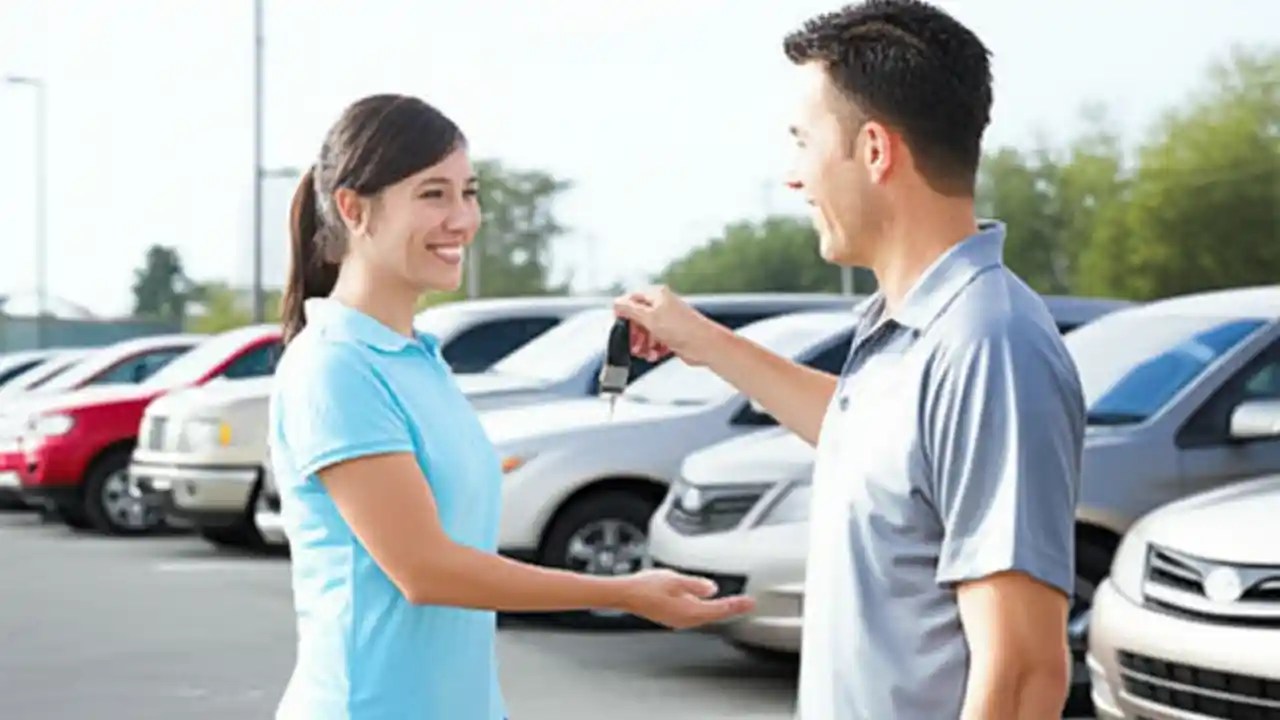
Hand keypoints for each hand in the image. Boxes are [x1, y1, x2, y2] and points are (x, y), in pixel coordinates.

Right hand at [612, 286, 723, 366]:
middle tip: (633, 344)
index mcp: (657, 295)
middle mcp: (663, 306)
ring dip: (643, 344)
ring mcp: (668, 321)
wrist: (706, 346)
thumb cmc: (682, 329)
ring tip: (645, 352)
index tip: (620, 326)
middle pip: (638, 318)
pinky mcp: (673, 336)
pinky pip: (656, 342)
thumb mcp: (649, 317)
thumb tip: (616, 303)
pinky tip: (655, 355)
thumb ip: (630, 309)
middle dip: (634, 333)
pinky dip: (653, 349)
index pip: (631, 299)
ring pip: (646, 332)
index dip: (623, 313)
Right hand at [614, 568, 755, 629]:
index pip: (719, 608)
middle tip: (746, 603)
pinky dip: (706, 609)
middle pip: (714, 614)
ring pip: (705, 615)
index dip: (736, 605)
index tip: (750, 603)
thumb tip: (712, 589)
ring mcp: (678, 620)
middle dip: (731, 608)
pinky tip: (706, 603)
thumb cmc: (647, 586)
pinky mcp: (672, 616)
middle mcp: (685, 619)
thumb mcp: (675, 579)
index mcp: (689, 611)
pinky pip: (695, 614)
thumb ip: (696, 585)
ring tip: (732, 604)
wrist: (626, 595)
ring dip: (719, 610)